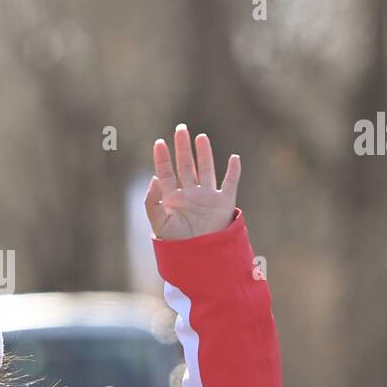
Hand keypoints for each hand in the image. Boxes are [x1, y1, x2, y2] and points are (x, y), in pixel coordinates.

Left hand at [145, 125, 239, 240]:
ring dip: (204, 153)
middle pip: (186, 165)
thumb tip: (154, 178)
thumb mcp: (159, 223)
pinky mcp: (224, 204)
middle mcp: (190, 194)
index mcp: (173, 198)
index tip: (159, 142)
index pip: (166, 173)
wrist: (199, 257)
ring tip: (200, 137)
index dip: (162, 158)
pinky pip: (230, 183)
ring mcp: (207, 198)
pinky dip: (233, 171)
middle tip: (180, 128)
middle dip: (183, 148)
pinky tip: (234, 157)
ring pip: (206, 169)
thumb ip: (152, 202)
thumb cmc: (176, 244)